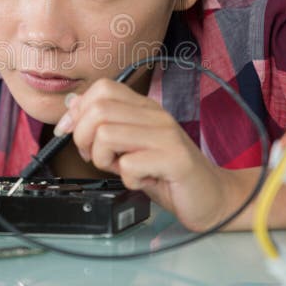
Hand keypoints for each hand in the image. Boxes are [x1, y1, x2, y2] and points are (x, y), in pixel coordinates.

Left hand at [55, 78, 231, 230]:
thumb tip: (72, 105)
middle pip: (98, 109)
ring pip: (106, 134)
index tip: (75, 135)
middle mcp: (155, 115)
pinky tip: (142, 181)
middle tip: (99, 158)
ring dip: (103, 159)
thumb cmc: (166, 174)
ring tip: (122, 169)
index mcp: (144, 108)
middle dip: (83, 139)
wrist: (212, 197)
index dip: (78, 112)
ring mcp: (166, 135)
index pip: (102, 88)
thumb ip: (104, 126)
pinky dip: (127, 179)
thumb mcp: (128, 147)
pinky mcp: (174, 159)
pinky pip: (129, 165)